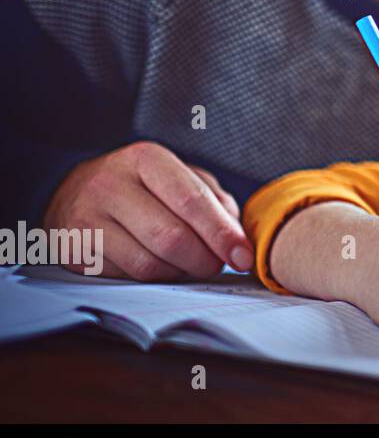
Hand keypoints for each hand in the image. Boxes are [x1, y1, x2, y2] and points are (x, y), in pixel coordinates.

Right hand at [42, 141, 253, 279]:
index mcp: (146, 159)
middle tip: (216, 264)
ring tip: (187, 263)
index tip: (242, 256)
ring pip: (149, 264)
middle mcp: (111, 184)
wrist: (75, 193)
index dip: (221, 233)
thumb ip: (214, 200)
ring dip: (180, 272)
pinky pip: (127, 277)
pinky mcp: (75, 250)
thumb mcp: (178, 176)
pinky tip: (158, 264)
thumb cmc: (140, 186)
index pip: (192, 201)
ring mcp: (88, 218)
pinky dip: (153, 278)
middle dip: (204, 259)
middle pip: (171, 237)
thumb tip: (237, 237)